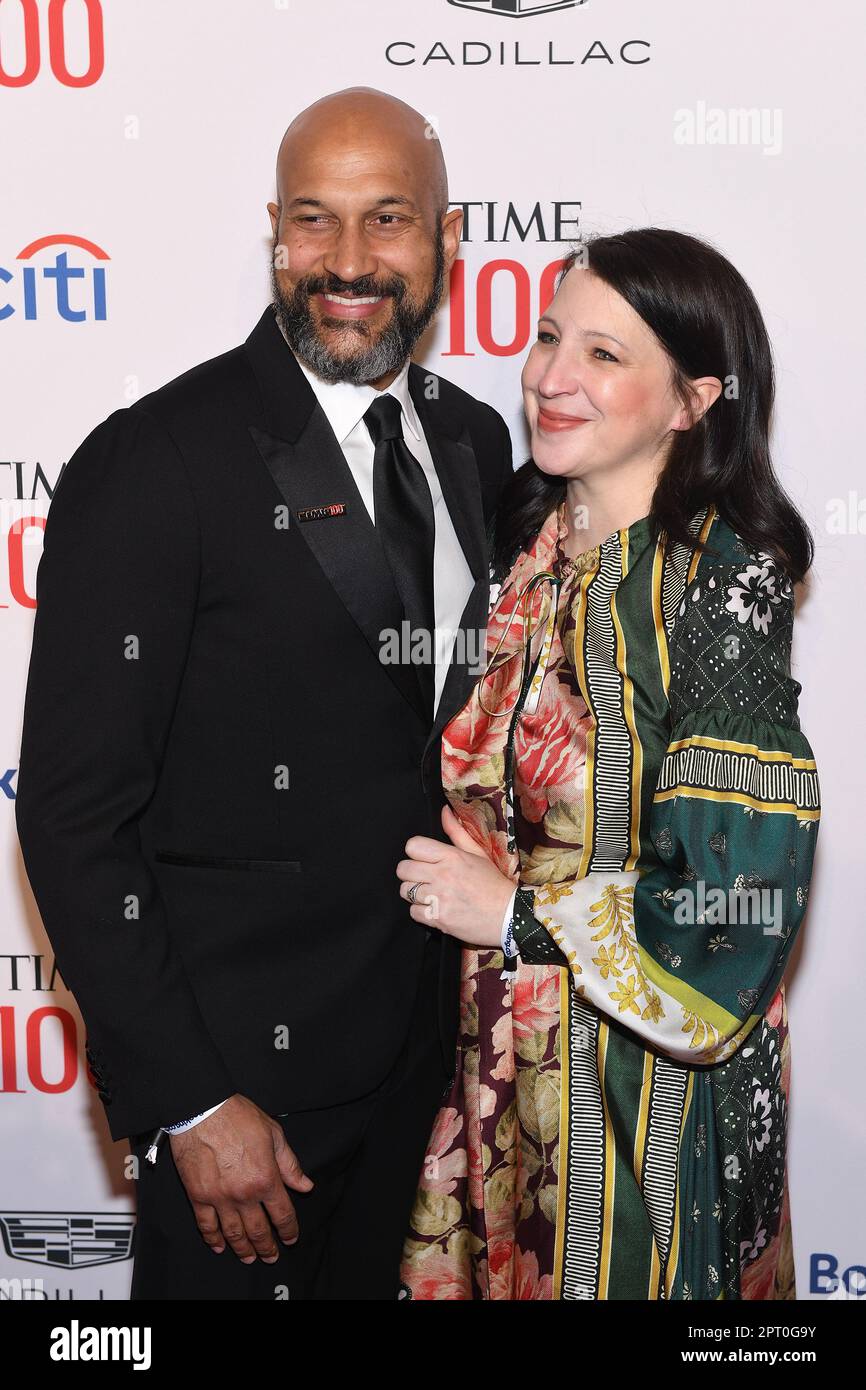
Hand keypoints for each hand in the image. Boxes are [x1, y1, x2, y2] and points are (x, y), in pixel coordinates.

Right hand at [169, 1093, 313, 1262]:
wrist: (202, 1110)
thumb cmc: (238, 1116)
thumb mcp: (274, 1135)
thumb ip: (290, 1164)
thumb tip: (305, 1185)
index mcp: (266, 1178)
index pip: (282, 1214)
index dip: (289, 1230)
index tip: (290, 1238)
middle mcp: (243, 1194)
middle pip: (259, 1230)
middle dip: (267, 1247)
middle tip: (271, 1256)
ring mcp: (219, 1198)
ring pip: (233, 1233)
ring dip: (243, 1249)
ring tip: (249, 1257)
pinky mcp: (198, 1196)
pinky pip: (206, 1225)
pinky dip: (213, 1239)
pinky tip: (219, 1246)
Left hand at [396, 804, 515, 946]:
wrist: (509, 915)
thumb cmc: (493, 884)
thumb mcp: (478, 853)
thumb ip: (457, 832)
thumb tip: (444, 811)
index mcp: (451, 856)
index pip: (413, 846)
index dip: (415, 853)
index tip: (424, 860)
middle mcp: (442, 875)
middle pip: (403, 869)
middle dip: (411, 873)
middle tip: (425, 878)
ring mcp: (439, 898)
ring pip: (405, 891)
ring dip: (416, 893)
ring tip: (431, 894)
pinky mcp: (438, 919)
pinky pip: (413, 912)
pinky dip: (422, 912)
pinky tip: (436, 908)